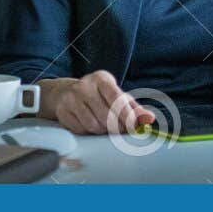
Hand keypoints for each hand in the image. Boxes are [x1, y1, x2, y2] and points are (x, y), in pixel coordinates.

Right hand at [40, 71, 155, 135]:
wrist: (64, 93)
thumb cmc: (97, 96)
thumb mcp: (116, 96)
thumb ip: (134, 108)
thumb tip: (150, 118)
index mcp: (101, 79)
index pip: (116, 98)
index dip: (127, 115)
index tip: (134, 127)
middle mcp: (84, 86)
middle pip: (106, 116)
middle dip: (116, 127)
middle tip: (119, 129)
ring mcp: (71, 98)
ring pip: (94, 125)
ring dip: (102, 131)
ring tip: (103, 125)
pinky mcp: (62, 111)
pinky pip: (81, 130)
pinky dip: (88, 132)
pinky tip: (88, 124)